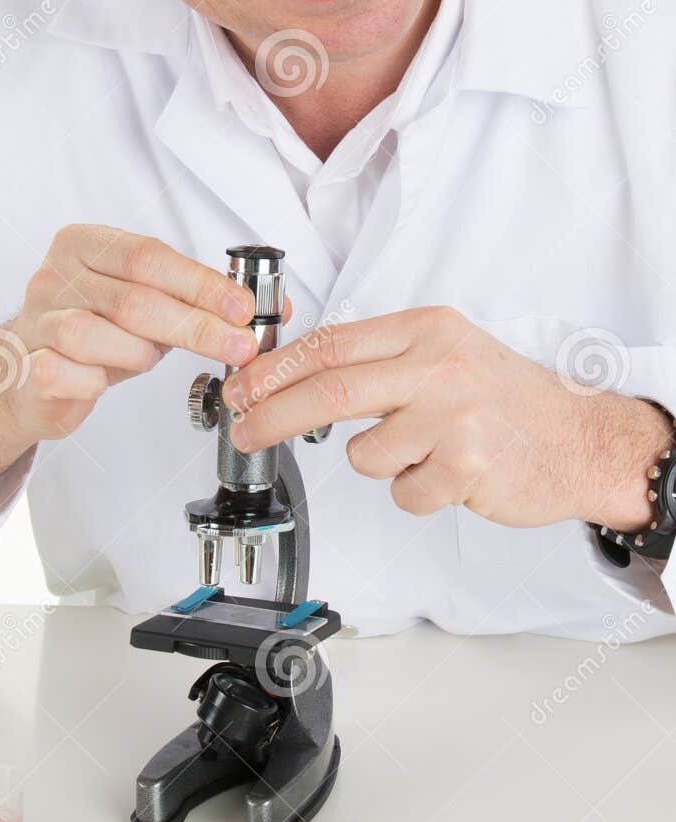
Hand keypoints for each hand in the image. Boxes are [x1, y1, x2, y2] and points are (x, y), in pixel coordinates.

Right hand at [0, 225, 272, 491]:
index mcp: (84, 244)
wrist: (27, 372)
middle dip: (195, 325)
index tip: (242, 307)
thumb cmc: (96, 330)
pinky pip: (66, 373)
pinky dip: (96, 380)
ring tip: (149, 359)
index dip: (200, 283)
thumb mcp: (148, 304)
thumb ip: (199, 300)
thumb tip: (275, 306)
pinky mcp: (25, 366)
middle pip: (133, 297)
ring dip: (139, 353)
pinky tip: (102, 380)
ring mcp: (35, 319)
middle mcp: (54, 275)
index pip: (149, 256)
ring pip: (98, 334)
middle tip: (238, 344)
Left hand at [221, 305, 671, 528]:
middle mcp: (438, 365)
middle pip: (329, 390)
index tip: (241, 387)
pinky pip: (403, 491)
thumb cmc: (508, 401)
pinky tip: (449, 474)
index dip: (274, 370)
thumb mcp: (446, 354)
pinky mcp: (466, 464)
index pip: (330, 345)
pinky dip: (414, 492)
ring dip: (379, 464)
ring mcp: (453, 415)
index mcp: (426, 329)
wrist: (581, 440)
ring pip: (365, 453)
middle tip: (244, 430)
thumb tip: (297, 375)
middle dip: (272, 414)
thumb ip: (381, 360)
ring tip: (423, 452)